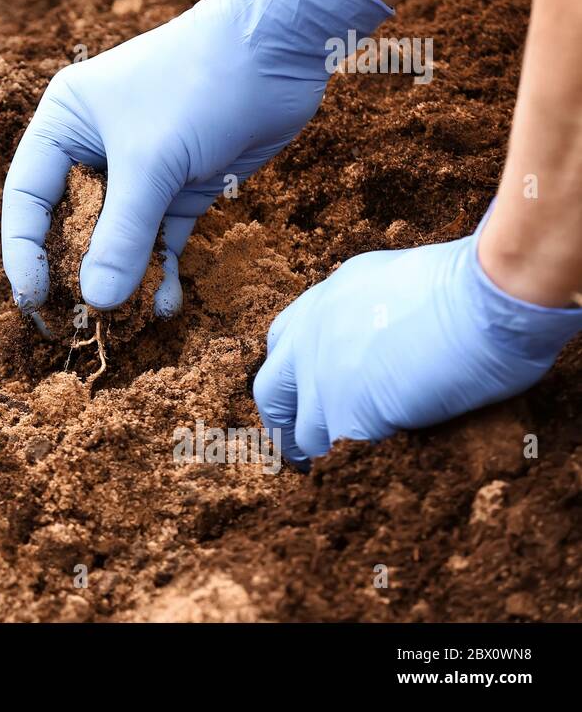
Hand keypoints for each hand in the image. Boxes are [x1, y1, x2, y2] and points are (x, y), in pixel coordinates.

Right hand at [1, 0, 391, 313]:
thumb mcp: (151, 161)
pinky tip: (166, 304)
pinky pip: (162, 238)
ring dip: (124, 278)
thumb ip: (123, 235)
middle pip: (70, 224)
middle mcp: (94, 148)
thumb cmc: (198, 84)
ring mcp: (141, 169)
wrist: (279, 45)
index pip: (27, 198)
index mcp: (64, 125)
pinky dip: (163, 270)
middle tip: (80, 325)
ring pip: (120, 238)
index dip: (25, 252)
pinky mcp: (183, 185)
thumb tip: (97, 302)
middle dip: (77, 273)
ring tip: (127, 324)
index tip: (35, 300)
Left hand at [254, 210, 581, 466]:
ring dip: (320, 451)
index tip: (305, 395)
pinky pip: (337, 452)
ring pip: (302, 432)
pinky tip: (368, 477)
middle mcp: (310, 337)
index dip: (295, 374)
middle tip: (300, 448)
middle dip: (283, 422)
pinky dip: (350, 466)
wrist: (484, 297)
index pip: (284, 343)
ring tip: (337, 474)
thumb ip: (376, 306)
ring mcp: (322, 378)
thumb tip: (388, 333)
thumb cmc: (469, 284)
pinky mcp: (347, 415)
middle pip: (271, 391)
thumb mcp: (400, 279)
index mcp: (325, 301)